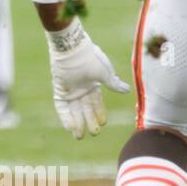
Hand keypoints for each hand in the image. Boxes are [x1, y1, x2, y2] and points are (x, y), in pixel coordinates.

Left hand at [46, 19, 129, 138]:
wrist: (73, 49)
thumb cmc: (91, 58)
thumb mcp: (105, 72)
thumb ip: (113, 83)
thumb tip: (126, 90)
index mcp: (92, 83)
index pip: (96, 102)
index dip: (99, 113)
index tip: (103, 123)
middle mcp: (81, 88)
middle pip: (85, 108)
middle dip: (89, 121)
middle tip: (94, 134)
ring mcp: (70, 89)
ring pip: (74, 110)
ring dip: (77, 122)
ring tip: (79, 136)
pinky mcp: (60, 89)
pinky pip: (62, 106)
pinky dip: (66, 117)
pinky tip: (70, 127)